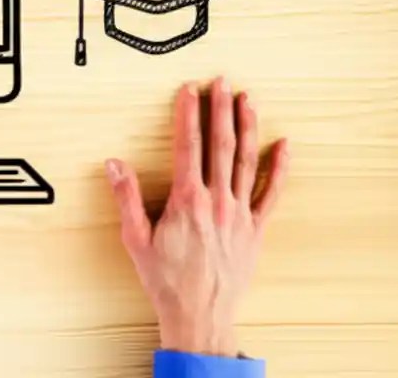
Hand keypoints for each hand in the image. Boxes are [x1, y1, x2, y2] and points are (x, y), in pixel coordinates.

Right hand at [105, 78, 290, 355]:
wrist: (200, 316)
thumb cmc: (165, 280)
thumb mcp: (136, 240)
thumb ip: (126, 198)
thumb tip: (114, 164)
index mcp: (187, 201)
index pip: (188, 146)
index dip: (188, 114)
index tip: (189, 90)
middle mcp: (217, 202)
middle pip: (220, 145)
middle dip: (220, 109)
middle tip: (221, 82)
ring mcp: (240, 214)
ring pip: (246, 161)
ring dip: (248, 127)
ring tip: (247, 100)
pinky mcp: (255, 229)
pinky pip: (270, 193)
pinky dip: (278, 168)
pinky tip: (283, 145)